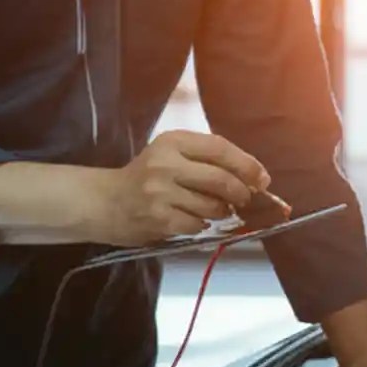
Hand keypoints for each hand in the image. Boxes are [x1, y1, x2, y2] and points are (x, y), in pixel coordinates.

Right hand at [93, 130, 269, 246]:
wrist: (104, 202)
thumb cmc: (144, 177)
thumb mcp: (170, 154)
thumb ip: (205, 159)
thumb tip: (252, 177)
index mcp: (172, 141)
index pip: (220, 148)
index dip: (247, 164)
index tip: (262, 178)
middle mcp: (166, 164)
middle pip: (221, 179)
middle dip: (241, 192)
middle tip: (245, 199)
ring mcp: (161, 193)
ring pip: (213, 206)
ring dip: (222, 211)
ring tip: (216, 210)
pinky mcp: (159, 218)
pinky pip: (198, 224)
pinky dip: (203, 225)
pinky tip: (192, 219)